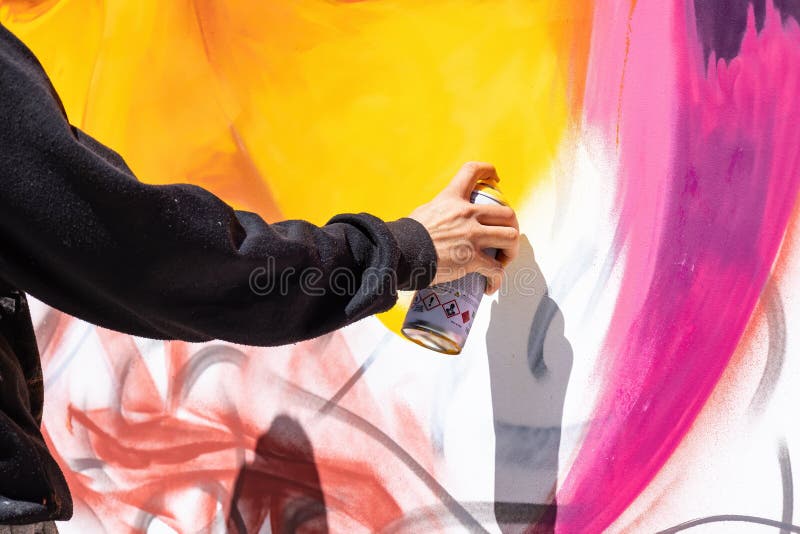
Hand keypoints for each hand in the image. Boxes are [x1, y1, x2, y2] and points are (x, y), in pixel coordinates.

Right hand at [409, 162, 519, 294]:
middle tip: (504, 238)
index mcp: (451, 198)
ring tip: (502, 261)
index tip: (496, 179)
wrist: (399, 254)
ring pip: (510, 237)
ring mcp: (471, 236)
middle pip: (507, 213)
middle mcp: (466, 214)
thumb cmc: (405, 236)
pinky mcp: (471, 259)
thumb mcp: (422, 212)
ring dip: (510, 251)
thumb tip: (440, 221)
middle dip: (512, 226)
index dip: (488, 170)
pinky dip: (497, 279)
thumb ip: (438, 212)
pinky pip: (496, 270)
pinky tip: (490, 286)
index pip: (472, 172)